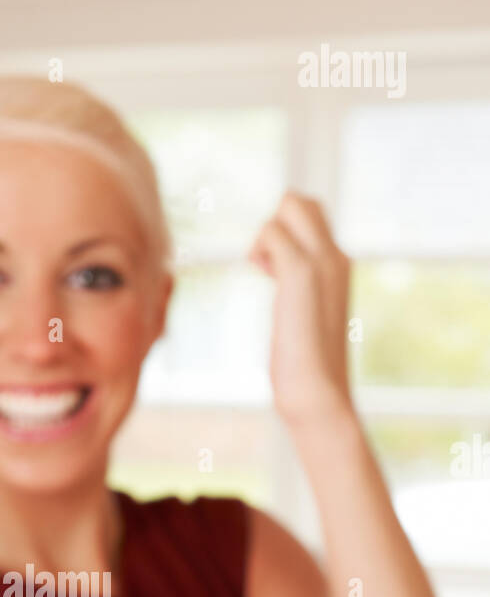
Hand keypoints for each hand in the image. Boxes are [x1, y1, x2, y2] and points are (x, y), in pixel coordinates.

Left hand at [248, 190, 353, 425]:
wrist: (319, 396)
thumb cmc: (307, 370)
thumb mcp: (303, 321)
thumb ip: (297, 295)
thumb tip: (275, 277)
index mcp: (339, 266)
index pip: (312, 217)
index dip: (284, 233)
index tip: (270, 270)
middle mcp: (335, 257)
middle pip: (302, 201)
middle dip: (274, 224)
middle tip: (264, 267)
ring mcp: (321, 262)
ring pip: (289, 205)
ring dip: (265, 235)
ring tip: (264, 273)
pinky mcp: (301, 274)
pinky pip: (271, 231)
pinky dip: (258, 248)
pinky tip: (260, 276)